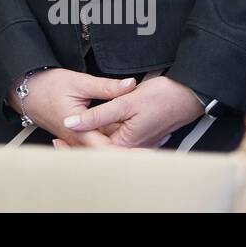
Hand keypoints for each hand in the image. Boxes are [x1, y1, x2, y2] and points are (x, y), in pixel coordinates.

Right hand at [10, 68, 139, 146]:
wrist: (25, 89)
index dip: (128, 152)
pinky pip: (93, 145)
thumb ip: (107, 86)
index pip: (107, 148)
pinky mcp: (75, 136)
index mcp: (79, 128)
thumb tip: (129, 85)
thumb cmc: (46, 85)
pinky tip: (119, 137)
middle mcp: (77, 139)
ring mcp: (75, 140)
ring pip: (100, 151)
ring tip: (140, 145)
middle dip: (127, 152)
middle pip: (106, 154)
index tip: (145, 150)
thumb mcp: (79, 81)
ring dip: (118, 147)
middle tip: (149, 149)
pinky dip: (108, 142)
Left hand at [56, 75, 204, 149]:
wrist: (189, 94)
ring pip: (107, 143)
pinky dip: (103, 132)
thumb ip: (97, 115)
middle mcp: (132, 147)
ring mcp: (137, 142)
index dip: (74, 149)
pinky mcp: (140, 135)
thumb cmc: (163, 97)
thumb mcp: (124, 102)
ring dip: (90, 138)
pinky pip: (117, 137)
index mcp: (127, 143)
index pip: (95, 152)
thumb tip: (71, 123)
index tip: (57, 142)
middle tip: (58, 141)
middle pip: (100, 149)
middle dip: (79, 145)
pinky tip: (93, 124)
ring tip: (71, 130)